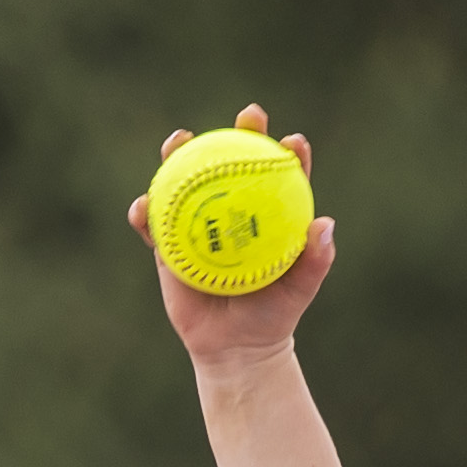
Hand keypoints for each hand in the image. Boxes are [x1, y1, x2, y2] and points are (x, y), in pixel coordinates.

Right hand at [128, 103, 337, 371]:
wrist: (234, 348)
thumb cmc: (272, 317)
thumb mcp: (297, 293)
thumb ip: (314, 261)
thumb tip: (323, 224)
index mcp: (267, 215)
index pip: (280, 176)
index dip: (286, 153)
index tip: (291, 143)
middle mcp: (233, 210)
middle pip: (232, 163)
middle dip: (239, 132)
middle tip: (246, 119)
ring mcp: (197, 223)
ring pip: (186, 181)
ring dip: (179, 154)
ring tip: (178, 143)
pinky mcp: (168, 243)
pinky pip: (152, 223)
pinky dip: (145, 211)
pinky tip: (143, 207)